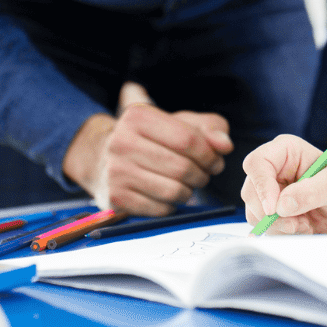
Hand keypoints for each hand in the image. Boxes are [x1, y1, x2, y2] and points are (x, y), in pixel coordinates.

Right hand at [62, 83, 233, 215]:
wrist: (102, 158)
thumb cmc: (152, 138)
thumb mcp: (179, 123)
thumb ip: (209, 128)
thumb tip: (225, 145)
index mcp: (138, 116)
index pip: (188, 140)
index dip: (210, 154)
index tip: (215, 160)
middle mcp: (121, 142)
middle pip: (182, 167)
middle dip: (202, 175)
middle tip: (204, 174)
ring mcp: (116, 172)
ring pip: (174, 191)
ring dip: (190, 191)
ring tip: (187, 184)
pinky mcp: (116, 197)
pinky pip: (161, 209)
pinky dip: (173, 205)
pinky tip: (168, 194)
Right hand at [240, 134, 326, 234]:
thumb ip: (311, 192)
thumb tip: (281, 205)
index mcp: (285, 150)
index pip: (257, 163)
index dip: (261, 186)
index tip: (274, 209)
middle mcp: (272, 169)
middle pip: (251, 191)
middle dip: (272, 214)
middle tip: (297, 223)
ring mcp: (269, 191)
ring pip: (254, 212)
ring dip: (279, 225)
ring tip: (305, 223)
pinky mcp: (270, 211)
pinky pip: (263, 226)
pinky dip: (282, 232)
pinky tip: (301, 227)